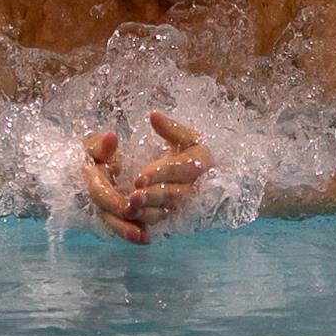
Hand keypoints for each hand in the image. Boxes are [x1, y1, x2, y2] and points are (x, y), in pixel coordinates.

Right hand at [83, 129, 148, 243]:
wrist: (90, 163)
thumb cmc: (95, 151)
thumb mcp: (96, 144)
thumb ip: (103, 144)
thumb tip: (111, 137)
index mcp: (91, 179)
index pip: (100, 194)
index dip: (113, 202)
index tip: (128, 208)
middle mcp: (96, 197)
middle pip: (106, 215)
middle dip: (122, 226)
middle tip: (138, 234)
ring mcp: (105, 207)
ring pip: (114, 223)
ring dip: (128, 232)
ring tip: (144, 238)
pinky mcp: (114, 213)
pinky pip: (122, 224)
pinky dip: (134, 231)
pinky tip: (146, 238)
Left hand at [124, 111, 214, 230]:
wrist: (207, 174)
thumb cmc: (190, 150)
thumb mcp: (186, 136)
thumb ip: (170, 128)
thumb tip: (153, 115)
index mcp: (198, 162)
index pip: (178, 169)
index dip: (159, 174)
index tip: (139, 178)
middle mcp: (194, 185)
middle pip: (173, 193)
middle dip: (152, 195)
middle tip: (133, 196)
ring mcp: (185, 202)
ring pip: (167, 209)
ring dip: (147, 210)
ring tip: (129, 209)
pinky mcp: (176, 213)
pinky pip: (162, 218)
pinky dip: (147, 220)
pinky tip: (132, 218)